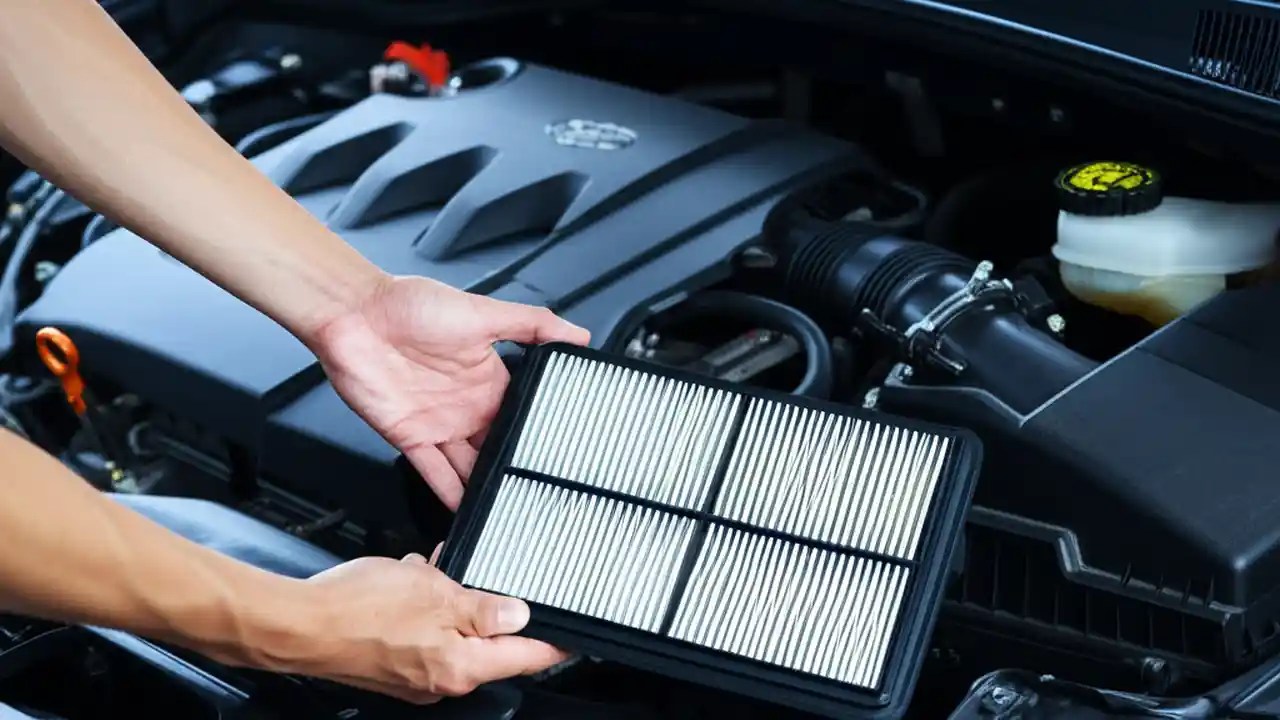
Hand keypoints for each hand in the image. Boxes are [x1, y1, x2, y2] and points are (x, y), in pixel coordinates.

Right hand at [279, 553, 568, 703]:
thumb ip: (482, 606)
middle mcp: (442, 681)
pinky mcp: (392, 666)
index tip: (573, 635)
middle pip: (488, 643)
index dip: (553, 643)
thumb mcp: (435, 593)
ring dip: (447, 599)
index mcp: (462, 667)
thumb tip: (517, 614)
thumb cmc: (359, 610)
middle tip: (475, 576)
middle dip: (483, 604)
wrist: (297, 626)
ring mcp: (415, 676)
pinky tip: (406, 581)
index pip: (526, 658)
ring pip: (452, 631)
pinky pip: (423, 633)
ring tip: (429, 573)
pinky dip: (422, 607)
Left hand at [309, 275, 588, 508]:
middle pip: (499, 446)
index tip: (563, 456)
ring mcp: (439, 424)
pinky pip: (434, 474)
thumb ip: (532, 324)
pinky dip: (451, 495)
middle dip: (516, 468)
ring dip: (487, 487)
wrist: (354, 314)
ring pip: (470, 466)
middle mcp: (467, 405)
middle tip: (543, 493)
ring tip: (511, 511)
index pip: (522, 413)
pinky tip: (468, 513)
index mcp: (489, 377)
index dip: (538, 434)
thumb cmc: (411, 304)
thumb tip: (578, 335)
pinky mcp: (410, 438)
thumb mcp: (483, 312)